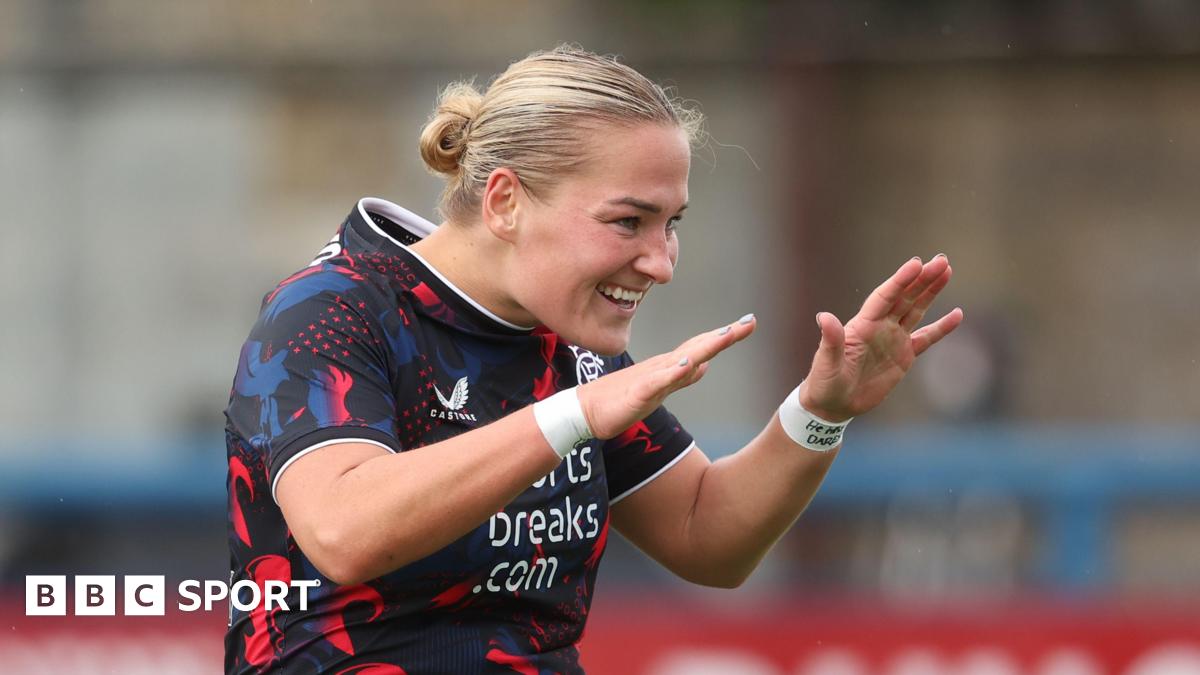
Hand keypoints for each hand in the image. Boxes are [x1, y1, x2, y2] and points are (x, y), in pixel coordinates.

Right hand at [578, 316, 756, 438]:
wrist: (585, 410)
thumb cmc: (619, 399)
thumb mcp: (658, 389)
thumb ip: (680, 378)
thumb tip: (704, 365)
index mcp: (669, 367)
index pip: (702, 347)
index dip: (725, 336)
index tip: (748, 323)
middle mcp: (663, 367)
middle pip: (699, 348)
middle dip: (725, 335)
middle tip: (750, 321)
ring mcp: (651, 379)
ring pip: (683, 361)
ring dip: (705, 347)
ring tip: (727, 334)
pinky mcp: (638, 394)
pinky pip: (657, 383)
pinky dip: (673, 374)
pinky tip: (687, 365)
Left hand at [801, 255, 962, 421]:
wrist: (833, 404)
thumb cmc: (824, 382)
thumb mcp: (826, 362)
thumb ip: (831, 340)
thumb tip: (824, 317)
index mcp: (863, 325)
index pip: (885, 296)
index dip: (901, 280)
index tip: (917, 264)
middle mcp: (880, 327)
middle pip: (905, 297)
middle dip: (922, 279)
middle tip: (942, 260)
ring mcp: (893, 339)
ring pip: (916, 310)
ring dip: (931, 291)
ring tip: (946, 271)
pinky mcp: (903, 356)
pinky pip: (926, 338)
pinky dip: (942, 327)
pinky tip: (957, 314)